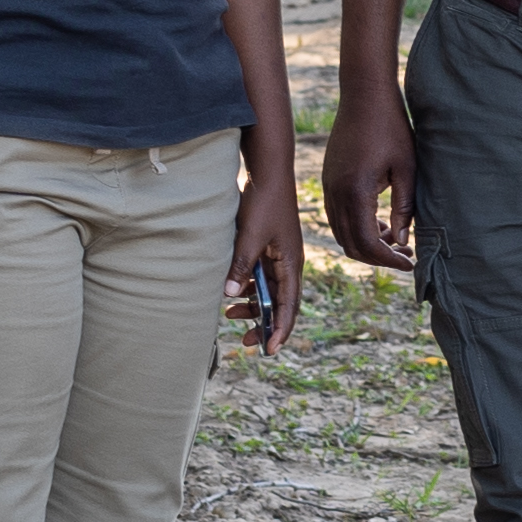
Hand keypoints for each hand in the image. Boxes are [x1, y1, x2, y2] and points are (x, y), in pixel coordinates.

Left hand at [227, 163, 305, 352]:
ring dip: (253, 306)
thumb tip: (230, 295)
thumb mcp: (250, 235)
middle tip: (246, 342)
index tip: (269, 350)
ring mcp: (279, 256)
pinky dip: (248, 289)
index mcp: (291, 264)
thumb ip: (241, 266)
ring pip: (269, 292)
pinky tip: (231, 293)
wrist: (268, 171)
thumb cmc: (263, 202)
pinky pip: (260, 277)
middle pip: (281, 304)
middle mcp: (289, 264)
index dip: (280, 330)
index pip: (290, 306)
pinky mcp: (267, 248)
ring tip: (230, 315)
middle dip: (265, 324)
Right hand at [320, 78, 418, 273]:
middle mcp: (336, 192)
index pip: (366, 242)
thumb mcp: (407, 168)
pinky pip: (337, 216)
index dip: (388, 259)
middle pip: (350, 244)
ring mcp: (328, 186)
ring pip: (341, 232)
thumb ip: (404, 208)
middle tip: (405, 255)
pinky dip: (355, 227)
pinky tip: (378, 222)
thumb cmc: (391, 128)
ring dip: (365, 243)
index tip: (409, 263)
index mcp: (355, 191)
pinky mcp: (328, 179)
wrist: (364, 95)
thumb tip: (401, 241)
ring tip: (394, 240)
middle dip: (377, 257)